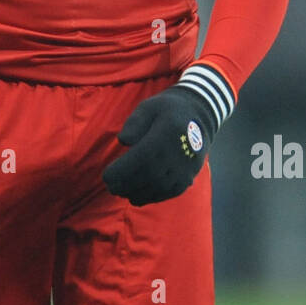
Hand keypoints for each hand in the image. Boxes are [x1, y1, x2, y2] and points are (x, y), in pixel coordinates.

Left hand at [103, 65, 233, 206]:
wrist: (199, 116)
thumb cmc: (166, 110)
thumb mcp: (148, 107)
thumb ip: (135, 122)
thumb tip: (123, 141)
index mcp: (169, 132)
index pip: (143, 156)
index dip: (123, 170)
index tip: (106, 176)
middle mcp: (180, 152)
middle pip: (150, 175)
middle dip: (127, 184)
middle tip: (110, 187)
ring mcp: (187, 166)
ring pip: (160, 187)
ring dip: (137, 193)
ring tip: (120, 192)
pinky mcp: (190, 176)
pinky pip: (170, 192)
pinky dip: (152, 197)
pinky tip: (137, 197)